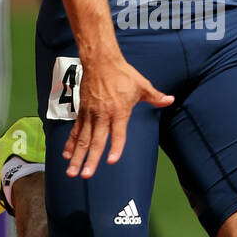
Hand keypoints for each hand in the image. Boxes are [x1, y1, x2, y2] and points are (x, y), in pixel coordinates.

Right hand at [62, 55, 173, 177]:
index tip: (111, 161)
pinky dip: (70, 144)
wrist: (100, 61)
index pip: (118, 134)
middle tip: (86, 175)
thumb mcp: (142, 85)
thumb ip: (155, 96)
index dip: (116, 147)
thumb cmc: (122, 74)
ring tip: (72, 172)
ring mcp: (90, 115)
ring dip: (77, 157)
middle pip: (96, 141)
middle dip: (90, 160)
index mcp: (119, 111)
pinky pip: (75, 131)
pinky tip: (66, 156)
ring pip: (83, 140)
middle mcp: (103, 115)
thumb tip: (170, 100)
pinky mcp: (82, 112)